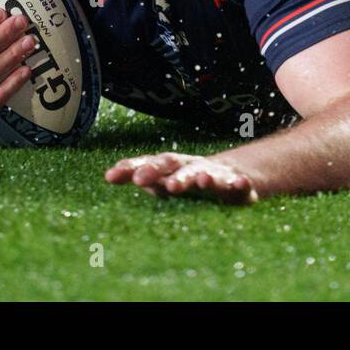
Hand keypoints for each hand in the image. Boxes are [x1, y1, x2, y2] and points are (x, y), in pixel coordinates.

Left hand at [105, 153, 258, 204]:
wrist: (233, 176)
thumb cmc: (190, 180)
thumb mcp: (165, 180)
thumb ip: (142, 177)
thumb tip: (108, 176)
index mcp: (172, 166)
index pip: (149, 163)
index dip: (130, 167)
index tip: (110, 177)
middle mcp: (191, 166)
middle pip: (173, 164)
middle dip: (157, 170)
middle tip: (140, 180)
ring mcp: (216, 175)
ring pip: (205, 174)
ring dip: (198, 177)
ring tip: (198, 181)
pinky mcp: (239, 187)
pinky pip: (241, 185)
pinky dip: (241, 184)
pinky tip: (242, 184)